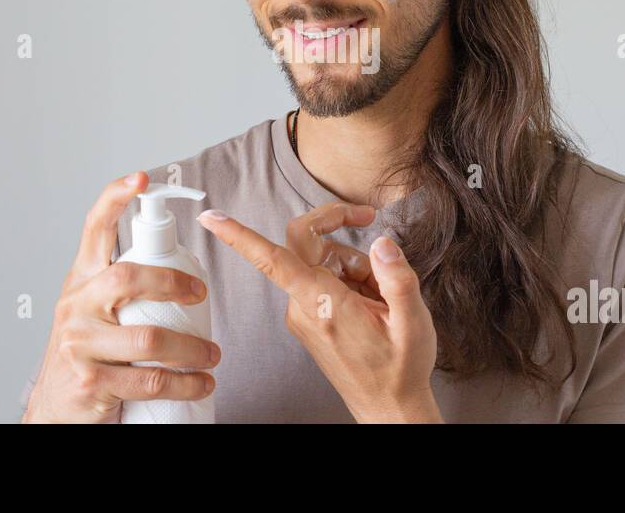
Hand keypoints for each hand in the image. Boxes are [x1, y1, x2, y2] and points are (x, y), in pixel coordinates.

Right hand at [22, 171, 220, 422]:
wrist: (54, 410)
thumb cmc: (86, 356)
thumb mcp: (93, 313)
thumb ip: (120, 289)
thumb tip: (176, 266)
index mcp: (80, 282)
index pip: (94, 230)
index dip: (114, 199)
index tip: (140, 179)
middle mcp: (75, 306)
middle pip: (128, 277)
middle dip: (173, 282)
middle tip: (201, 295)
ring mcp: (79, 344)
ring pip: (150, 337)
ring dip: (192, 348)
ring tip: (212, 355)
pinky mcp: (91, 381)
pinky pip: (151, 380)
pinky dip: (185, 384)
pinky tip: (199, 384)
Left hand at [196, 203, 441, 422]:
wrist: (388, 406)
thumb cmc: (399, 369)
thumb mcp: (413, 322)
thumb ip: (398, 278)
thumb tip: (381, 243)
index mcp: (323, 304)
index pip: (272, 259)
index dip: (238, 236)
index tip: (212, 218)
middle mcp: (304, 306)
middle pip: (305, 244)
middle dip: (339, 231)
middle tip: (369, 220)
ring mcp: (303, 313)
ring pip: (319, 260)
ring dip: (352, 263)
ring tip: (381, 295)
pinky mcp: (308, 317)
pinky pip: (321, 278)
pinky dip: (347, 278)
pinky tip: (370, 300)